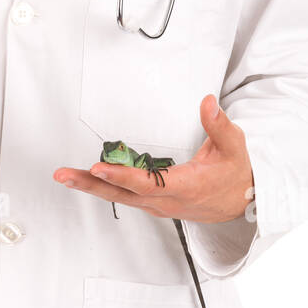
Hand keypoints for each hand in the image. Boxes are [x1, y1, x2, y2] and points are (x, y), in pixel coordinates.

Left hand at [53, 95, 253, 223]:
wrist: (242, 202)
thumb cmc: (236, 174)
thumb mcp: (234, 147)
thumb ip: (219, 125)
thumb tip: (207, 102)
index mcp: (186, 186)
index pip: (148, 183)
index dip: (122, 177)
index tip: (98, 168)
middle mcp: (168, 201)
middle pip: (124, 195)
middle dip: (91, 185)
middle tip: (64, 175)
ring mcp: (160, 205)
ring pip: (121, 198)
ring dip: (92, 187)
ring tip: (66, 176)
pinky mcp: (156, 204)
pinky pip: (126, 197)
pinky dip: (106, 188)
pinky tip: (87, 180)